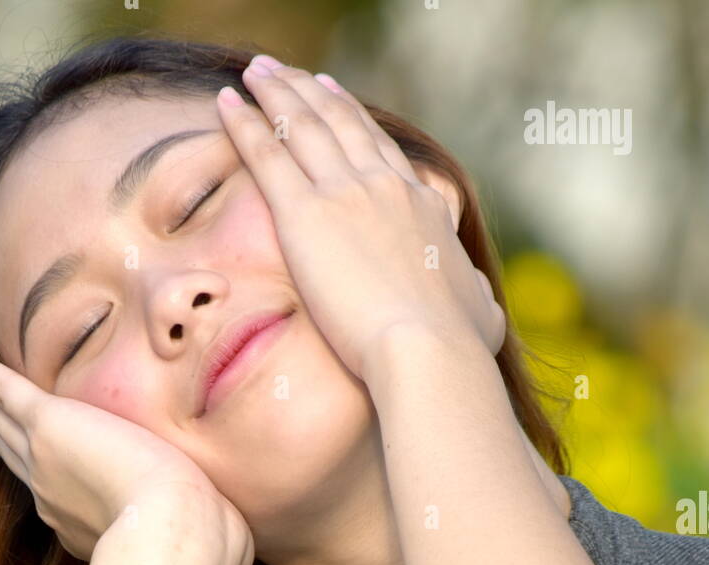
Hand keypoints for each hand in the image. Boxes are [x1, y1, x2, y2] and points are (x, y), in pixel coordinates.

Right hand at [0, 339, 254, 564]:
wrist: (174, 538)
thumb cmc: (201, 551)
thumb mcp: (209, 542)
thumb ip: (212, 537)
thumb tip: (239, 547)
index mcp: (90, 524)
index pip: (64, 493)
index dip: (54, 474)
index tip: (50, 463)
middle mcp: (56, 498)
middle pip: (18, 455)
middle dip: (4, 429)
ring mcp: (47, 462)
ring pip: (6, 424)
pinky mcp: (50, 425)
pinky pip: (7, 392)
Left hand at [217, 59, 505, 382]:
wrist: (428, 351)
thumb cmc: (456, 348)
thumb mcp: (479, 314)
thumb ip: (475, 299)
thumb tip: (482, 304)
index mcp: (422, 208)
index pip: (382, 152)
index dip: (354, 120)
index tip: (335, 96)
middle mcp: (385, 187)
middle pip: (342, 124)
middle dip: (312, 93)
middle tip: (289, 72)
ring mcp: (346, 195)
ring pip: (304, 126)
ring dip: (277, 92)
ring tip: (256, 70)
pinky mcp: (306, 215)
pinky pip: (267, 156)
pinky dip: (244, 124)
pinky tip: (226, 102)